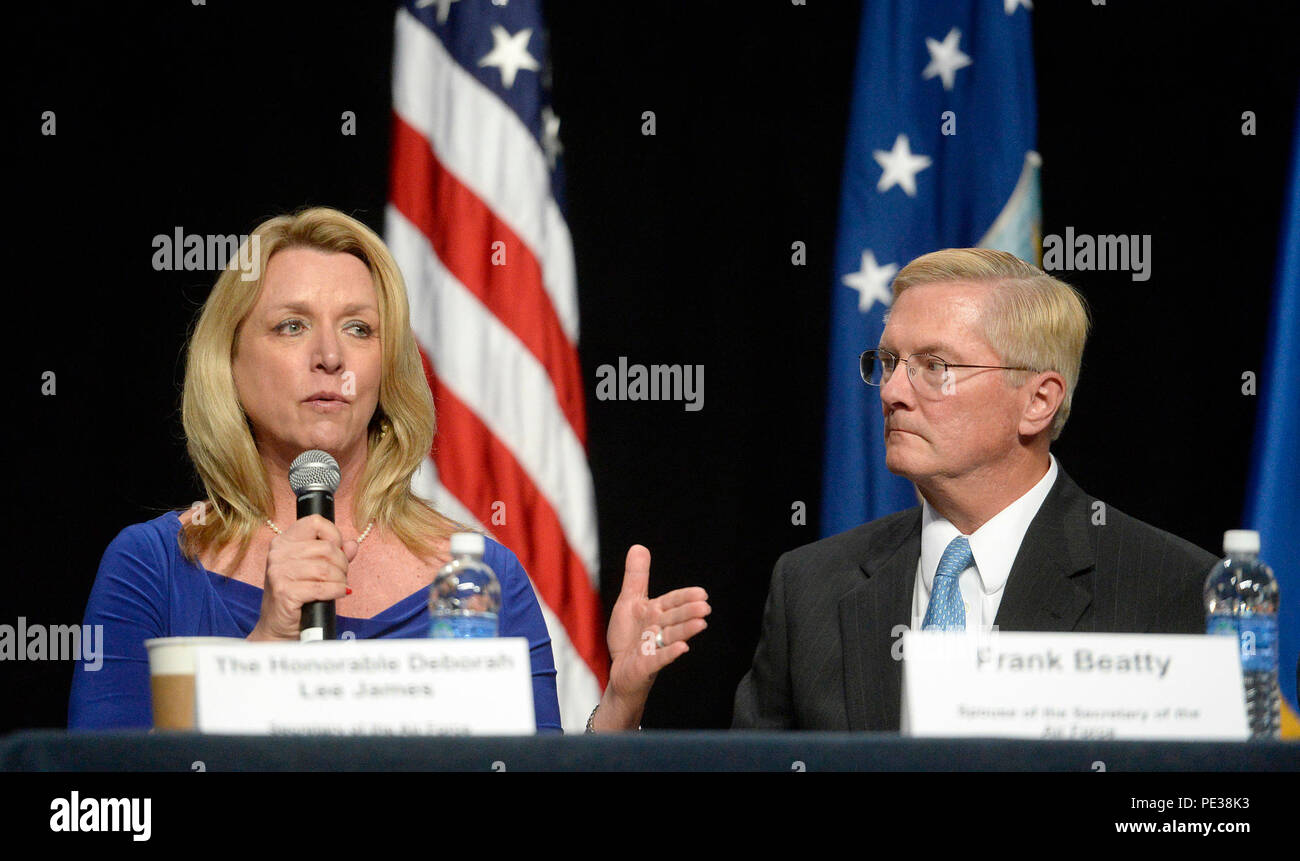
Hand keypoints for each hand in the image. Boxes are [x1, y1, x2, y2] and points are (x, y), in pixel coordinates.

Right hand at [247, 515, 357, 640]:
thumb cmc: (297, 596)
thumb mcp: (314, 570)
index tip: (338, 550)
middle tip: (341, 576)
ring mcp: (279, 572)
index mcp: (283, 542)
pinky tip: (338, 594)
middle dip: (342, 563)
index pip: (315, 522)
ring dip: (340, 579)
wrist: (278, 626)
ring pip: (326, 568)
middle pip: (326, 548)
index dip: (333, 535)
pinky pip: (322, 587)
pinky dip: (336, 591)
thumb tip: (352, 544)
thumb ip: (334, 554)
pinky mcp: (285, 592)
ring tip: (339, 586)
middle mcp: (278, 554)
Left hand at [595, 545, 709, 729]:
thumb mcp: (629, 601)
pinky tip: (682, 648)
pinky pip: (658, 659)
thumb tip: (639, 546)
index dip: (685, 597)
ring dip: (685, 631)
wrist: (620, 669)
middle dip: (688, 613)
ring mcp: (653, 648)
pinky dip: (669, 653)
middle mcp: (657, 629)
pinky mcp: (645, 665)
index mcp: (655, 613)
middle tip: (705, 607)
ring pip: (671, 637)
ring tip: (700, 624)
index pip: (672, 602)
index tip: (702, 593)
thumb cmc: (628, 636)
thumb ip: (636, 577)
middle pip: (674, 619)